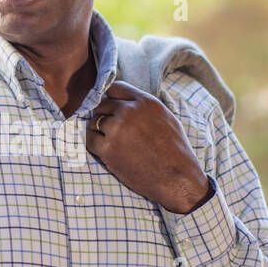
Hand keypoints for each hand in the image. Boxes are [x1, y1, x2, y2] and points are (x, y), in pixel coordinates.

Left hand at [85, 81, 210, 213]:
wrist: (177, 178)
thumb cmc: (175, 151)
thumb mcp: (166, 117)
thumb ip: (144, 107)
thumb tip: (125, 102)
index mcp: (145, 101)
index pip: (114, 88)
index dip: (111, 99)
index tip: (111, 109)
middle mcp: (129, 111)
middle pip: (101, 105)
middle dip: (104, 115)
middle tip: (111, 129)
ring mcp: (117, 130)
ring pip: (94, 122)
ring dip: (98, 130)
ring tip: (111, 141)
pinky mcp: (108, 150)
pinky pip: (89, 140)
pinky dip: (94, 144)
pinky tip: (105, 150)